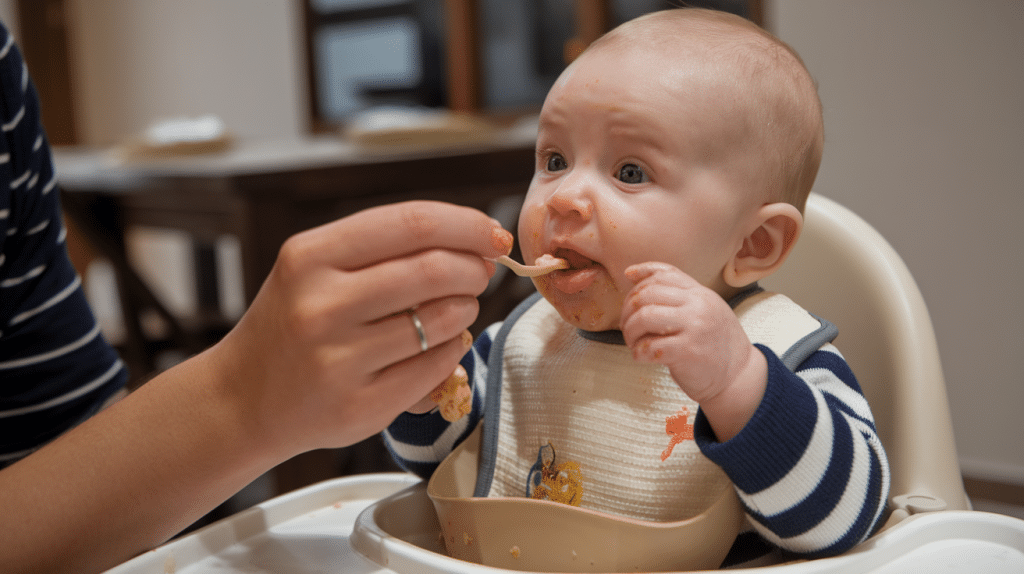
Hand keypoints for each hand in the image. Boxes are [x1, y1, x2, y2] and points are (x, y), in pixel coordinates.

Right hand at [209, 201, 512, 456]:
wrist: (243, 398)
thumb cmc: (294, 323)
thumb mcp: (316, 268)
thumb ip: (386, 248)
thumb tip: (477, 240)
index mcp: (310, 257)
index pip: (412, 223)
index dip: (467, 224)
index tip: (492, 233)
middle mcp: (320, 306)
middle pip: (435, 270)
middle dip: (474, 268)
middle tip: (480, 272)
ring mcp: (338, 360)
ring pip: (443, 320)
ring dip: (466, 310)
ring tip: (454, 309)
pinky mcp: (359, 407)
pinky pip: (437, 366)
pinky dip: (454, 350)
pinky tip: (439, 345)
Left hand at [620, 262, 765, 440]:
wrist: (738, 376)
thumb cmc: (714, 343)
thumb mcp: (704, 309)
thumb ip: (675, 293)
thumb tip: (631, 273)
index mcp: (701, 293)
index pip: (664, 273)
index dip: (641, 277)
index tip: (626, 281)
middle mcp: (698, 305)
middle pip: (648, 294)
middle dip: (628, 310)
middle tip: (627, 326)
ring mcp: (694, 327)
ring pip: (645, 317)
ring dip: (630, 331)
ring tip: (633, 342)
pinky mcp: (688, 351)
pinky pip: (650, 346)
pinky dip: (638, 352)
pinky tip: (641, 356)